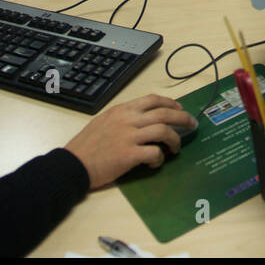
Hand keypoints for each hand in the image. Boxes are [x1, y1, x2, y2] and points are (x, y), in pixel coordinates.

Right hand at [65, 95, 193, 189]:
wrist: (72, 164)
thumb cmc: (86, 146)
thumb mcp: (103, 122)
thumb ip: (122, 118)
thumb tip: (142, 121)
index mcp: (121, 110)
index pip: (151, 100)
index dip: (170, 102)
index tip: (179, 107)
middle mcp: (127, 120)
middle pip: (164, 112)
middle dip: (182, 117)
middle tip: (191, 124)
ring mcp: (129, 136)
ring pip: (164, 130)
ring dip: (175, 139)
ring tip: (176, 148)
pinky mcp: (129, 154)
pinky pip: (155, 152)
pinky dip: (160, 157)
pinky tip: (155, 162)